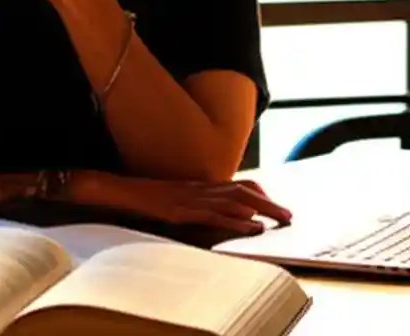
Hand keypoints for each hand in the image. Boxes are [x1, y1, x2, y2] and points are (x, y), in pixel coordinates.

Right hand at [81, 172, 292, 235]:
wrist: (120, 192)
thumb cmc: (147, 200)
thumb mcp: (178, 202)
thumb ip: (199, 206)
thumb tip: (222, 216)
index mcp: (201, 186)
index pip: (239, 184)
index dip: (260, 193)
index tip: (276, 204)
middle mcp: (201, 189)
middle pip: (244, 191)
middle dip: (269, 202)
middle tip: (289, 215)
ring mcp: (193, 199)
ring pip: (235, 201)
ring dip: (262, 209)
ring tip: (280, 219)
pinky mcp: (183, 211)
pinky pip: (215, 214)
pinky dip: (236, 220)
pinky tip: (252, 226)